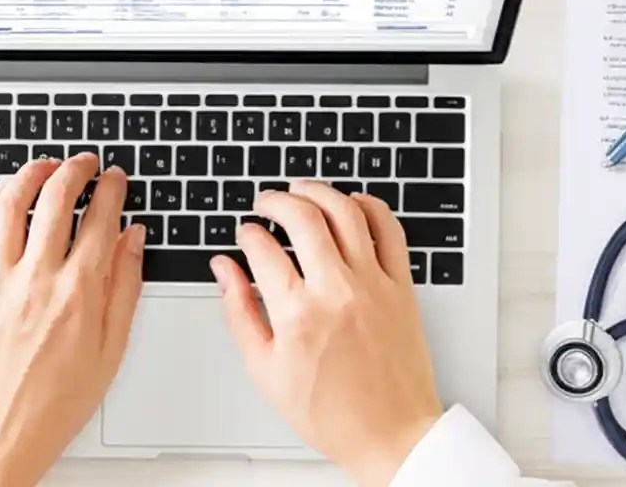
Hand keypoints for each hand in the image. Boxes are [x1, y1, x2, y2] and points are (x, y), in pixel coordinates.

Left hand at [0, 154, 145, 486]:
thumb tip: (133, 238)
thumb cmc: (58, 401)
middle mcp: (37, 280)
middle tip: (86, 163)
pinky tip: (4, 194)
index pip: (100, 218)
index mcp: (79, 294)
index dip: (111, 189)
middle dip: (76, 169)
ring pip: (11, 204)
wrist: (1, 433)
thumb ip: (125, 286)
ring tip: (46, 166)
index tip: (116, 179)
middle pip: (56, 199)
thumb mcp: (112, 347)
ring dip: (31, 174)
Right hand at [210, 182, 441, 486]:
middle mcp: (336, 291)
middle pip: (303, 217)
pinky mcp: (401, 287)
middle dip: (276, 201)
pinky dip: (371, 207)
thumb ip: (240, 312)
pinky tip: (354, 203)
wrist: (389, 434)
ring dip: (319, 192)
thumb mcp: (265, 370)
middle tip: (266, 203)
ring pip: (346, 213)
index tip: (245, 233)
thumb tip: (224, 270)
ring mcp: (373, 285)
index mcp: (297, 314)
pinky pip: (390, 231)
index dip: (248, 233)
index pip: (263, 248)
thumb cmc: (330, 412)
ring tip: (301, 191)